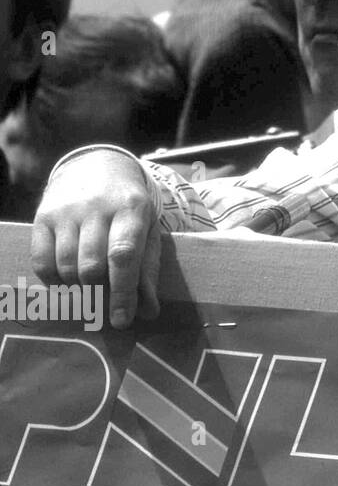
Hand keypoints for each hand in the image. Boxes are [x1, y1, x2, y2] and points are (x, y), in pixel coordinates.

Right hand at [31, 149, 162, 328]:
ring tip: (90, 288)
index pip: (124, 256)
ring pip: (66, 266)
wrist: (97, 166)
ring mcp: (67, 211)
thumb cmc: (128, 206)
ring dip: (78, 288)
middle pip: (92, 266)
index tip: (122, 320)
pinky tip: (67, 279)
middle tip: (106, 303)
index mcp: (131, 208)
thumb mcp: (148, 231)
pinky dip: (54, 279)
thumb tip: (148, 312)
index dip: (123, 292)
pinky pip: (41, 261)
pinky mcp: (42, 216)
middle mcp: (97, 207)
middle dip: (100, 293)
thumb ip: (148, 270)